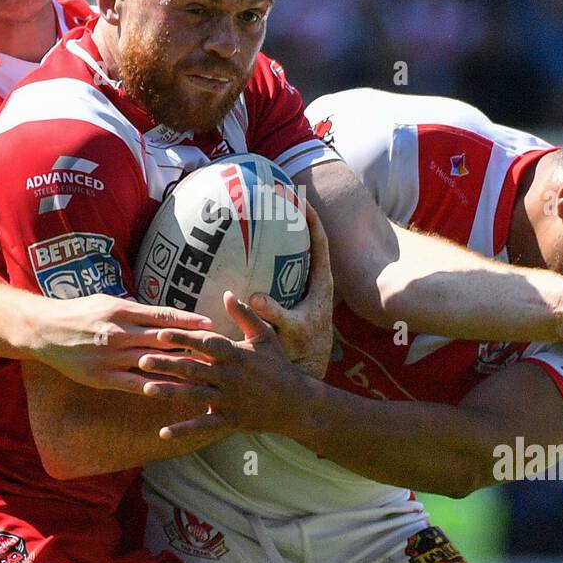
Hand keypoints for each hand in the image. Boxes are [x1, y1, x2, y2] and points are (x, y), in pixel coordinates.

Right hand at [24, 293, 214, 394]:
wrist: (43, 330)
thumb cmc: (80, 311)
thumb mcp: (109, 301)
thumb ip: (136, 310)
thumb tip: (165, 316)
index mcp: (122, 310)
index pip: (163, 316)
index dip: (188, 321)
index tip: (210, 325)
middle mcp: (118, 333)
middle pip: (163, 340)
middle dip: (191, 345)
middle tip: (216, 351)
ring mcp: (110, 357)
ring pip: (151, 363)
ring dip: (178, 368)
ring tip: (202, 373)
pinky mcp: (101, 376)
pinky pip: (134, 384)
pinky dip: (155, 387)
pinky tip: (173, 390)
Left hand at [139, 292, 306, 439]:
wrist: (297, 403)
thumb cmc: (279, 366)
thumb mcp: (265, 337)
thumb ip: (245, 315)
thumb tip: (227, 293)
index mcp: (237, 355)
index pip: (206, 344)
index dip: (183, 338)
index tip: (161, 332)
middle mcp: (231, 377)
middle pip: (194, 369)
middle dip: (167, 364)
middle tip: (141, 359)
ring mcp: (230, 400)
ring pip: (195, 396)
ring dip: (170, 393)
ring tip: (146, 389)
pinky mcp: (231, 420)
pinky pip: (205, 427)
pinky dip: (184, 431)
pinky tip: (164, 433)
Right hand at [245, 197, 334, 378]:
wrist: (307, 367)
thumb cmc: (303, 349)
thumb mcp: (291, 331)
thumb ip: (275, 314)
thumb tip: (254, 297)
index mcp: (321, 282)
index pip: (319, 240)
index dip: (310, 217)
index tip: (297, 196)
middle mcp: (311, 280)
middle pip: (305, 240)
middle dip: (293, 217)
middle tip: (275, 196)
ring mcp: (300, 287)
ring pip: (291, 254)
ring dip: (279, 235)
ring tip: (260, 215)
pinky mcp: (288, 296)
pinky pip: (275, 270)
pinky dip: (263, 258)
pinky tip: (242, 253)